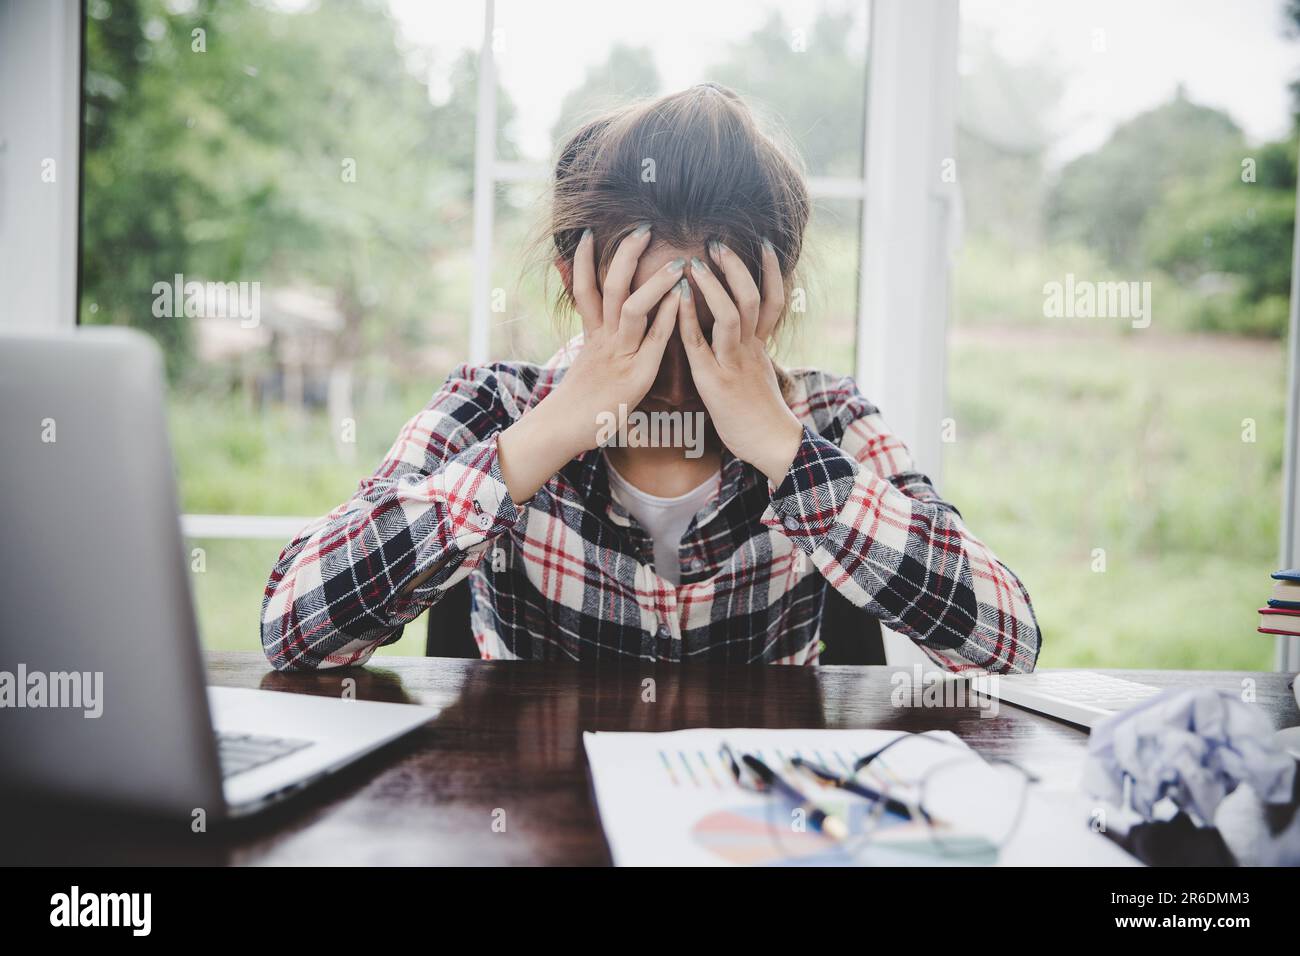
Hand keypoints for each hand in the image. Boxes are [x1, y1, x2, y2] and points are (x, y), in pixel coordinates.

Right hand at [498, 225, 684, 500]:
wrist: (562, 433)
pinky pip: (653, 340)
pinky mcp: (636, 374)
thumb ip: (593, 348)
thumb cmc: (577, 406)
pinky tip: (680, 297)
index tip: (590, 233)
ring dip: (654, 280)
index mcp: (591, 336)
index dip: (586, 261)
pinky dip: (667, 316)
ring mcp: (618, 354)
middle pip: (608, 287)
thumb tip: (595, 334)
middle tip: (643, 226)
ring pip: (631, 307)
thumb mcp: (584, 369)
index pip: (586, 288)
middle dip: (625, 255)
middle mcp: (603, 339)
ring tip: (675, 259)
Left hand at [679, 240, 803, 485]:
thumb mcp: (759, 378)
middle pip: (753, 299)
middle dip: (736, 269)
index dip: (771, 272)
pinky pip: (701, 345)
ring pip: (733, 316)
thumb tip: (748, 342)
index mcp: (760, 346)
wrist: (771, 445)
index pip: (772, 300)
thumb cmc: (761, 415)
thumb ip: (751, 355)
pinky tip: (677, 298)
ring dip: (714, 286)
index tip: (764, 245)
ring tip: (696, 261)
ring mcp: (734, 363)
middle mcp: (751, 349)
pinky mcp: (716, 382)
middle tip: (718, 241)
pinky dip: (689, 318)